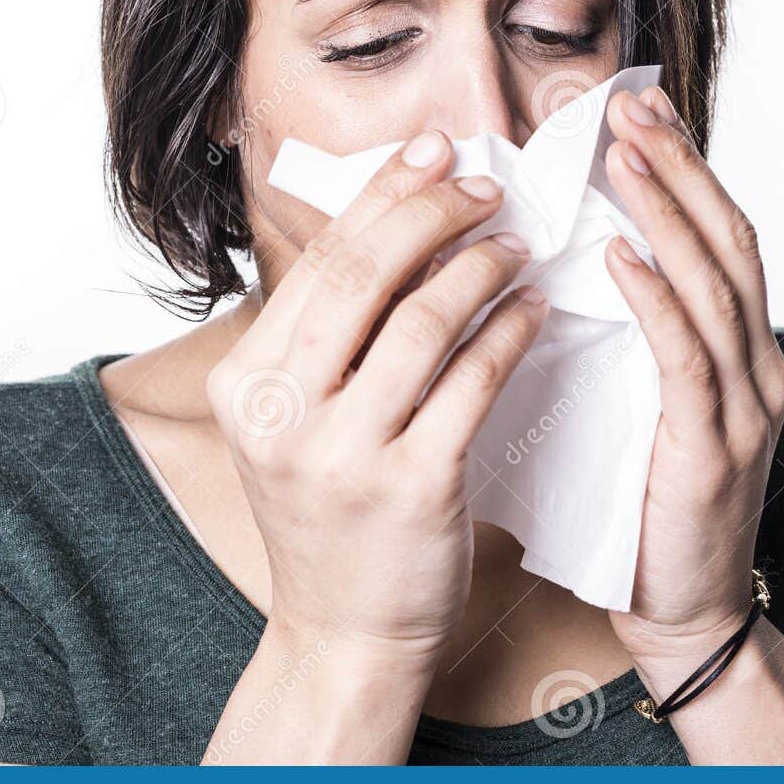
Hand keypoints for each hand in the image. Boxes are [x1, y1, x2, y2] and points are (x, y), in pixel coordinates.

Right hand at [207, 130, 550, 670]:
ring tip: (518, 243)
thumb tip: (393, 220)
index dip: (383, 195)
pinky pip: (472, 381)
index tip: (434, 149)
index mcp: (249, 384)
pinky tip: (534, 308)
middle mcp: (284, 414)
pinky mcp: (413, 487)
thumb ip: (324, 336)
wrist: (346, 634)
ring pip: (422, 321)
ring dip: (480, 267)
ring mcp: (344, 454)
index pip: (319, 262)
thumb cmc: (334, 516)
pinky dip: (508, 332)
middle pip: (363, 275)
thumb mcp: (297, 422)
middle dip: (433, 212)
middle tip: (487, 184)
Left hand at [599, 86, 783, 663]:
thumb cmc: (645, 505)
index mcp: (738, 349)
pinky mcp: (714, 448)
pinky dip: (655, 299)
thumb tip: (565, 258)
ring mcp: (744, 405)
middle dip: (678, 168)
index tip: (636, 110)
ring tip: (621, 157)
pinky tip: (620, 255)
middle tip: (629, 108)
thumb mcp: (639, 401)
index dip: (682, 169)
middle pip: (725, 240)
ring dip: (666, 212)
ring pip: (713, 284)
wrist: (683, 610)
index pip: (716, 235)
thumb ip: (626, 335)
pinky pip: (685, 357)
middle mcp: (756, 364)